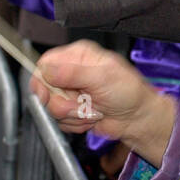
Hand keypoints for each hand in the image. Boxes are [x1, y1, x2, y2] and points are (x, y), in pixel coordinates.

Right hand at [32, 40, 176, 165]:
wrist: (137, 118)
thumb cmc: (128, 92)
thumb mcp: (103, 78)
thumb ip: (74, 73)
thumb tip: (48, 70)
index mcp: (78, 56)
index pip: (46, 62)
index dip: (42, 79)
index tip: (45, 94)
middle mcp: (71, 72)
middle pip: (45, 88)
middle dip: (63, 102)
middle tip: (81, 103)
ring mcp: (71, 93)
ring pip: (52, 107)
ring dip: (73, 114)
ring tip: (93, 110)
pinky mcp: (72, 110)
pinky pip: (60, 121)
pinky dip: (76, 123)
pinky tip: (92, 118)